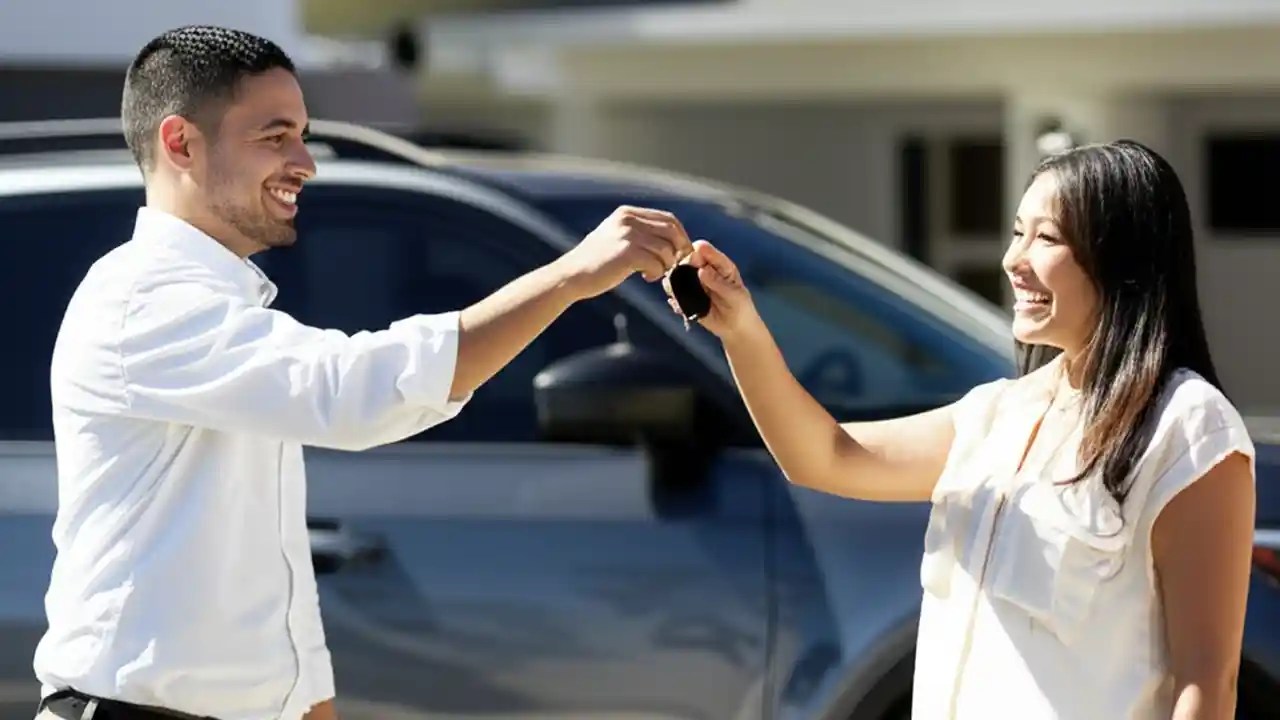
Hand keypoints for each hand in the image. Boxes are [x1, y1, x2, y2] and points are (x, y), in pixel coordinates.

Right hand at [557, 206, 692, 299]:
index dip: (681, 236)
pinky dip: (656, 273)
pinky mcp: (627, 253)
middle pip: (672, 231)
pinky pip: (657, 264)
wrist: (572, 275)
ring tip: (653, 273)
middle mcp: (628, 219)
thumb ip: (638, 232)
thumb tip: (671, 239)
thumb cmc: (596, 261)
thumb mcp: (616, 236)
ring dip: (665, 265)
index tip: (681, 253)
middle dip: (679, 250)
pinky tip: (645, 277)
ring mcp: (627, 235)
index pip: (668, 218)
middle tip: (674, 265)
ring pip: (666, 249)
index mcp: (627, 213)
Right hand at [664, 240, 762, 341]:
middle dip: (680, 266)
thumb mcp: (734, 294)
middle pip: (685, 260)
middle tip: (680, 277)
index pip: (703, 250)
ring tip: (677, 292)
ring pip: (675, 276)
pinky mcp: (686, 298)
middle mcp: (702, 270)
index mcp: (718, 264)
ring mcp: (693, 283)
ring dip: (673, 282)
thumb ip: (718, 282)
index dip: (697, 251)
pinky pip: (674, 294)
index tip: (694, 260)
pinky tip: (679, 306)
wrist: (736, 328)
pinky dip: (674, 298)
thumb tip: (701, 270)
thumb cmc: (740, 306)